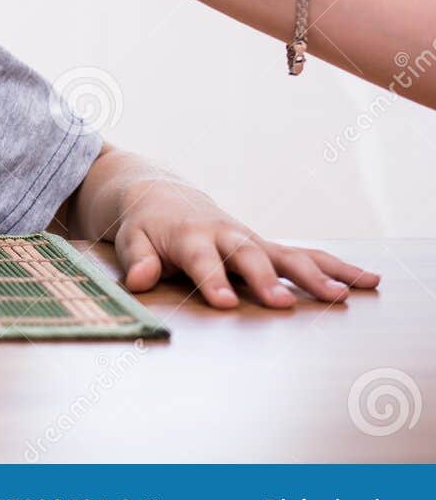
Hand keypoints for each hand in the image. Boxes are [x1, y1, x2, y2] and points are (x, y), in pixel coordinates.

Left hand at [112, 179, 380, 308]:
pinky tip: (368, 280)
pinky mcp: (267, 246)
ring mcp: (252, 240)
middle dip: (265, 281)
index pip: (202, 261)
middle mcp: (227, 236)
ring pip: (287, 255)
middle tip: (281, 305)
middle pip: (249, 258)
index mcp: (190, 236)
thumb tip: (138, 281)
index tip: (223, 302)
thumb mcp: (132, 239)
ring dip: (314, 275)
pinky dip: (336, 267)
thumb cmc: (147, 224)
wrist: (163, 194)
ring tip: (339, 296)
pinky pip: (305, 256)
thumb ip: (138, 260)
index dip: (212, 281)